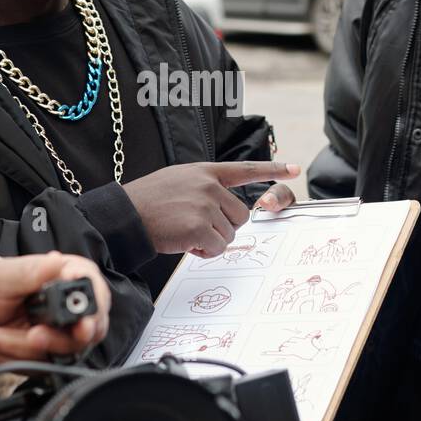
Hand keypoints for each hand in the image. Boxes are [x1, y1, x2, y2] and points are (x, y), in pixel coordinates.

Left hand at [0, 253, 109, 361]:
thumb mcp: (6, 272)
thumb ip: (35, 270)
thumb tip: (59, 262)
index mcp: (71, 275)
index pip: (95, 292)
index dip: (90, 306)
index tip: (79, 321)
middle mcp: (73, 307)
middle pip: (86, 332)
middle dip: (55, 337)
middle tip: (34, 336)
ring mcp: (62, 335)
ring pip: (59, 352)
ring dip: (20, 345)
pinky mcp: (48, 357)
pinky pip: (38, 365)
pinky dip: (12, 355)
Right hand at [122, 161, 300, 257]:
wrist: (125, 215)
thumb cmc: (147, 202)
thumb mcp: (178, 181)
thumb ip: (204, 188)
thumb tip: (223, 209)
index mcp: (205, 171)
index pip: (244, 169)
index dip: (272, 171)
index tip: (295, 169)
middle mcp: (209, 185)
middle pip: (241, 215)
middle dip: (224, 227)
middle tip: (197, 228)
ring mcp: (205, 205)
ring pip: (230, 234)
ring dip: (212, 241)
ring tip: (185, 233)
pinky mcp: (199, 227)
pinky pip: (218, 248)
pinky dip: (204, 252)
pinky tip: (185, 243)